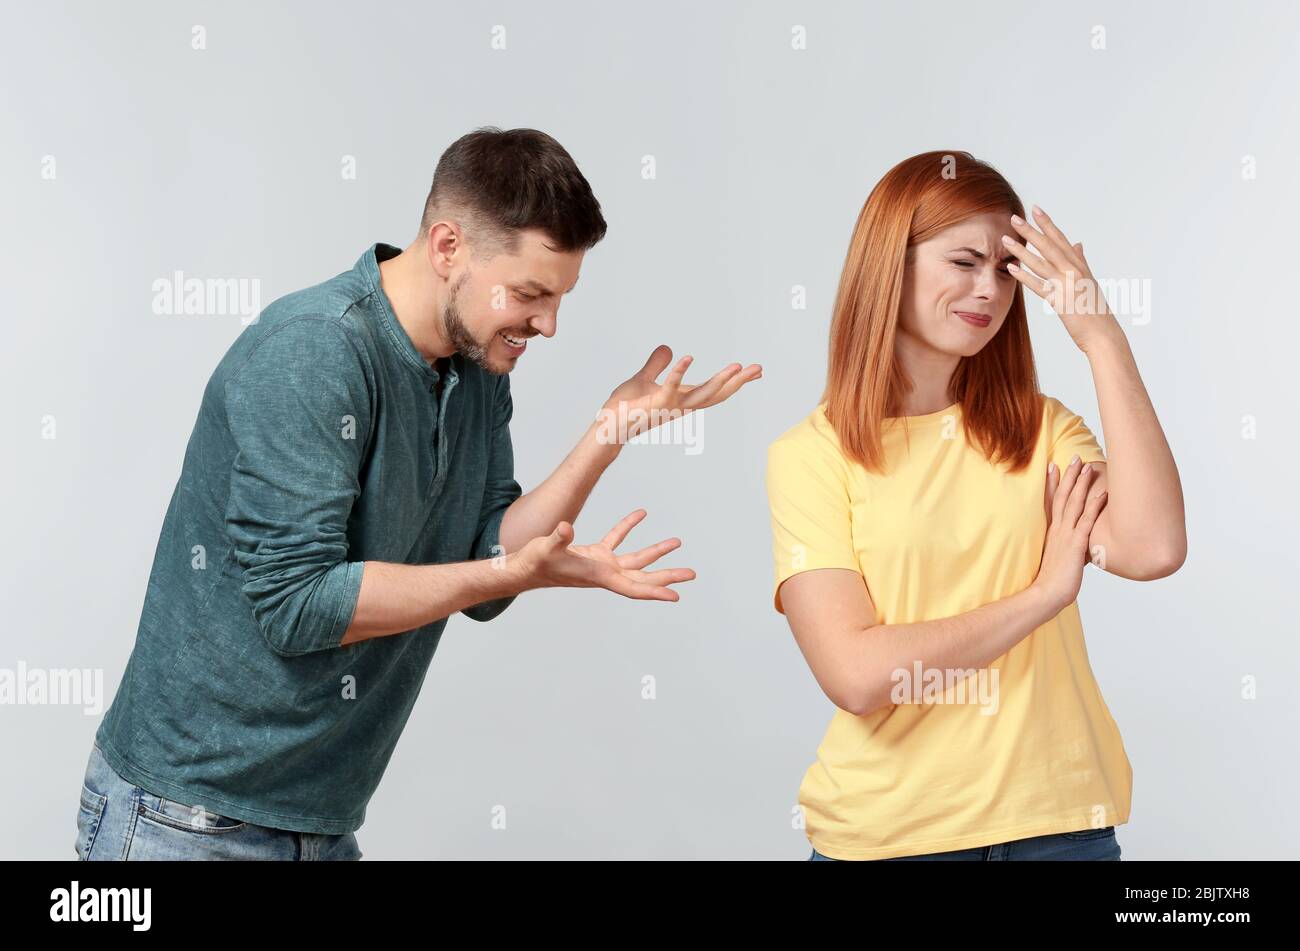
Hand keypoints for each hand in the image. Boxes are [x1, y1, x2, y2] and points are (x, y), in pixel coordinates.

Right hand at [515, 509, 694, 600]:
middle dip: (668, 575)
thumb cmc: (535, 563)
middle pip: (643, 578)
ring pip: (635, 560)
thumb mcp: (547, 549)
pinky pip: (616, 539)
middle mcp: (605, 573)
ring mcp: (601, 564)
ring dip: (656, 552)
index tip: (675, 595)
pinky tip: (640, 513)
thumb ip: (558, 538)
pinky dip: (628, 527)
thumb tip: (566, 527)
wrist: (524, 568)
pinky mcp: (594, 554)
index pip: (633, 588)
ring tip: (677, 542)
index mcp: (599, 576)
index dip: (654, 592)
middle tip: (692, 573)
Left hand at [600, 345, 761, 441]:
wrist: (607, 426)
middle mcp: (681, 406)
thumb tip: (666, 347)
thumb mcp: (643, 378)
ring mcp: (669, 407)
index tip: (755, 372)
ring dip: (720, 380)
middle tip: (758, 368)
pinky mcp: (655, 404)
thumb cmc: (625, 407)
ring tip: (738, 366)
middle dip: (738, 382)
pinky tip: (688, 357)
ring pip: (701, 395)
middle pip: (716, 394)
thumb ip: (656, 364)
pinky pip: (670, 388)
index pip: (714, 390)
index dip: (735, 381)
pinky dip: (679, 373)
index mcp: (682, 399)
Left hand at [1001, 206, 1119, 352]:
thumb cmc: (1095, 310)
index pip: (1061, 239)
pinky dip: (1024, 277)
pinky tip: (1011, 268)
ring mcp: (1067, 285)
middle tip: (1015, 217)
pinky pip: (1039, 286)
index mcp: (1080, 266)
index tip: (1036, 209)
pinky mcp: (1060, 301)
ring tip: (1006, 239)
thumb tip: (1078, 244)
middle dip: (1031, 231)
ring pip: (1041, 262)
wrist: (1104, 334)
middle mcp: (1074, 271)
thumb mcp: (1090, 281)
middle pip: (1050, 246)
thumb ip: (1081, 261)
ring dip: (1022, 250)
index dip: (1048, 224)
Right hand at [1031, 456, 1108, 613]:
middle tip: (1075, 457)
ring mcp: (1066, 535)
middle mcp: (1057, 530)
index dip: (1053, 484)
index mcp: (1052, 532)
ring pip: (1074, 504)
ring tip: (1088, 466)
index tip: (1054, 467)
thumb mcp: (1056, 560)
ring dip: (1081, 484)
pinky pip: (1088, 520)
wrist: (1046, 594)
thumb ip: (1063, 550)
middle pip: (1063, 497)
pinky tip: (1103, 494)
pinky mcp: (1076, 543)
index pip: (1051, 502)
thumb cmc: (1051, 582)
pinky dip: (1095, 506)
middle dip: (1069, 476)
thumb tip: (1070, 549)